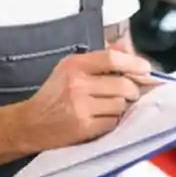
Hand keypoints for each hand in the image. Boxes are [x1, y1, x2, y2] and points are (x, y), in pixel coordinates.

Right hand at [18, 49, 158, 151]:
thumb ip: (98, 59)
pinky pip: (113, 122)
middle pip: (122, 84)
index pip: (112, 58)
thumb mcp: (69, 68)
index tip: (146, 68)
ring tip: (110, 107)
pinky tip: (102, 119)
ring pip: (120, 105)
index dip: (133, 63)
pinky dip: (112, 121)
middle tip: (130, 93)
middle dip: (132, 90)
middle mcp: (77, 84)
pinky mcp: (84, 127)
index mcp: (75, 65)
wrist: (30, 124)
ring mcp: (81, 107)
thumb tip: (128, 50)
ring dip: (121, 107)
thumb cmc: (54, 94)